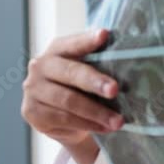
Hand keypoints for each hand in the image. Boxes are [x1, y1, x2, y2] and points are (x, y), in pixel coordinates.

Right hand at [21, 29, 122, 158]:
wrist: (60, 118)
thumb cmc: (80, 88)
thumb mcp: (89, 72)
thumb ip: (100, 63)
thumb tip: (131, 61)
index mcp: (57, 49)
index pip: (73, 43)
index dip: (88, 40)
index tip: (105, 35)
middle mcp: (40, 66)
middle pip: (71, 72)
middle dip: (95, 82)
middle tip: (115, 89)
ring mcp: (33, 89)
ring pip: (69, 100)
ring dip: (97, 112)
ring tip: (118, 121)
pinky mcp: (32, 112)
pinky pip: (64, 119)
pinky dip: (88, 124)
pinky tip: (105, 128)